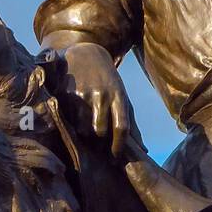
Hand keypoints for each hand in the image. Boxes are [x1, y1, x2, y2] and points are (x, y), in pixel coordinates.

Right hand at [60, 42, 129, 157]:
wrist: (85, 53)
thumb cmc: (108, 82)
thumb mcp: (122, 98)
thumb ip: (132, 124)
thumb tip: (144, 151)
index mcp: (119, 96)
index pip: (121, 127)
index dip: (118, 147)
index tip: (115, 159)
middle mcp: (102, 95)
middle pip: (100, 131)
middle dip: (100, 145)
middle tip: (98, 151)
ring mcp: (84, 94)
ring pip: (83, 129)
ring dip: (85, 137)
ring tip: (86, 137)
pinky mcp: (67, 93)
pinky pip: (70, 120)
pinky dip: (73, 126)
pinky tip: (75, 123)